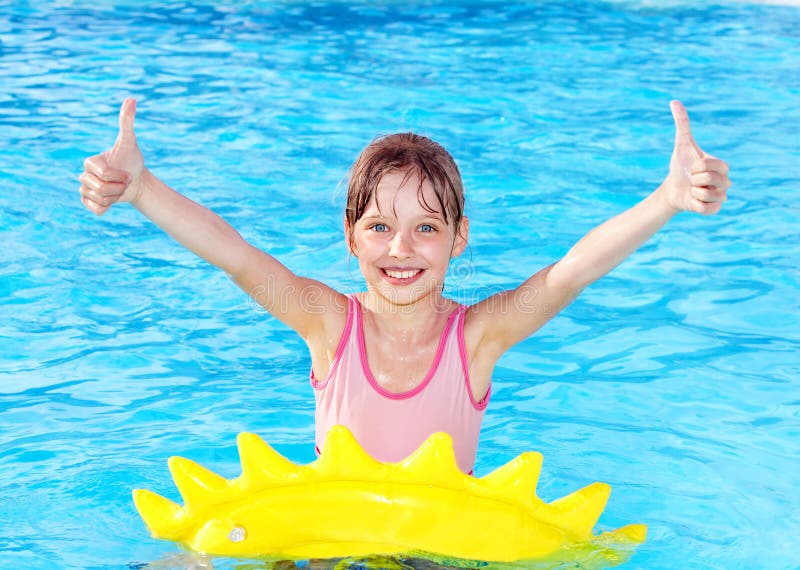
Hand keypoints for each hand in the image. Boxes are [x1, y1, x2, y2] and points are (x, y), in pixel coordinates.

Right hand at [78, 98, 144, 214]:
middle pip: (101, 189)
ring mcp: (85, 189)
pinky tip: (111, 200)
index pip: (103, 174)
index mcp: (90, 162)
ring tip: (118, 189)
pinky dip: (107, 207)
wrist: (136, 180)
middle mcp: (83, 175)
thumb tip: (131, 99)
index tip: (125, 171)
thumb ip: (126, 121)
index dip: (118, 175)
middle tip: (123, 181)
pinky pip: (96, 210)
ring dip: (116, 197)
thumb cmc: (131, 160)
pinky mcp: (88, 203)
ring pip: (100, 200)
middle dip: (119, 187)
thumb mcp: (129, 141)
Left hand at [661, 100, 729, 214]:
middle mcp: (725, 181)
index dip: (698, 167)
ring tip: (693, 189)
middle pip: (711, 180)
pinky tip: (694, 200)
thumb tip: (674, 101)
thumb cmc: (680, 166)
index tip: (692, 167)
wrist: (672, 188)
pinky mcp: (714, 209)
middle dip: (695, 179)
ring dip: (694, 192)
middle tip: (691, 180)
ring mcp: (721, 196)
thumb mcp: (681, 144)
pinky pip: (708, 209)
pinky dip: (697, 205)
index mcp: (721, 165)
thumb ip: (682, 124)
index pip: (712, 165)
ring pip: (709, 194)